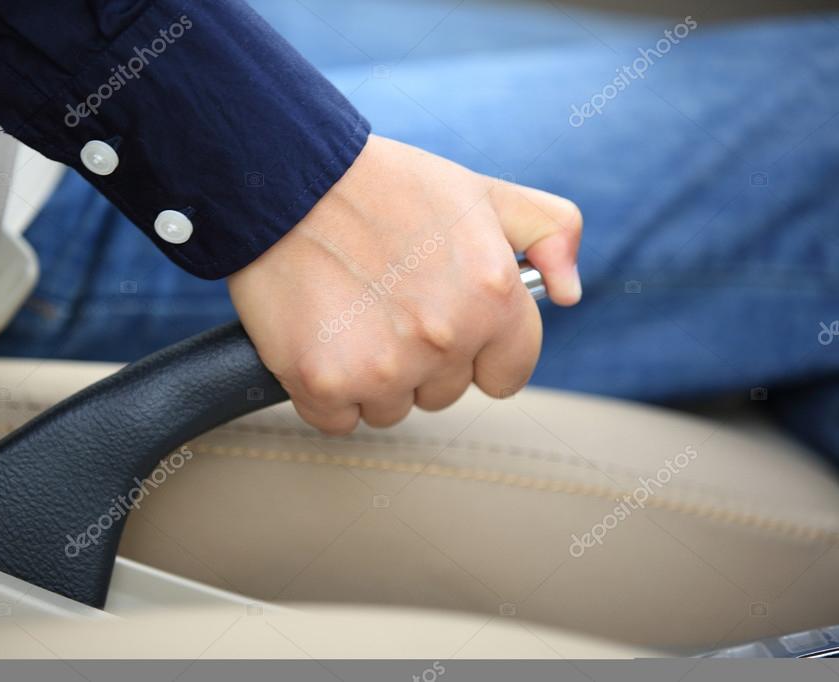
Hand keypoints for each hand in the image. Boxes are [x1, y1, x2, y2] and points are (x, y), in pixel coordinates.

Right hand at [228, 134, 581, 434]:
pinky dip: (326, 391)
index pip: (506, 375)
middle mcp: (445, 338)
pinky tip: (319, 339)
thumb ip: (549, 231)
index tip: (444, 327)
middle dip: (419, 361)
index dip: (475, 351)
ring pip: (390, 409)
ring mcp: (383, 366)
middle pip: (442, 394)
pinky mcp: (323, 382)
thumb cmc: (383, 184)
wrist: (284, 175)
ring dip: (372, 378)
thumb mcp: (481, 191)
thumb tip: (570, 293)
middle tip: (384, 304)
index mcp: (492, 295)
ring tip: (349, 315)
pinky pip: (337, 419)